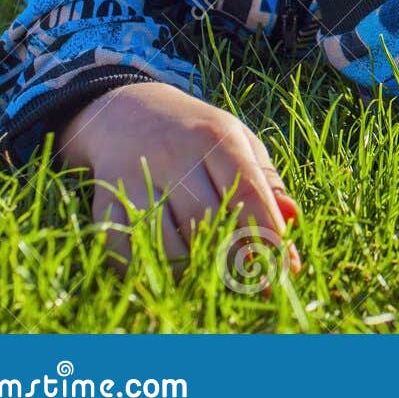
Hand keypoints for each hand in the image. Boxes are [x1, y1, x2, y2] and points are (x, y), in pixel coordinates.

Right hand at [57, 82, 301, 288]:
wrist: (127, 111)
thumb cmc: (198, 135)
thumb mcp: (239, 142)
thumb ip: (266, 182)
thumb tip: (292, 219)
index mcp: (216, 137)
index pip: (247, 191)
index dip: (266, 234)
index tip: (284, 268)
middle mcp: (175, 154)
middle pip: (207, 219)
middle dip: (233, 260)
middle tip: (252, 286)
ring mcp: (136, 176)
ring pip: (165, 238)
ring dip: (191, 269)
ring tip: (212, 282)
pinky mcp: (105, 199)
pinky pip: (124, 246)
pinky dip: (145, 270)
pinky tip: (167, 277)